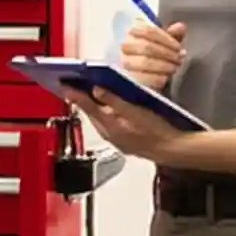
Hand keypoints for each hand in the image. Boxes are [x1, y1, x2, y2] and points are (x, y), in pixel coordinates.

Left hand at [63, 86, 184, 158]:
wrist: (172, 150)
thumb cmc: (157, 130)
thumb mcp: (137, 111)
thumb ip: (115, 100)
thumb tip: (97, 90)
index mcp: (110, 125)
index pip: (87, 107)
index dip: (75, 94)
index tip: (64, 85)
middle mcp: (109, 134)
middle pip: (90, 113)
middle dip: (81, 99)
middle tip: (72, 86)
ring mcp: (115, 139)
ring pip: (98, 120)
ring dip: (92, 107)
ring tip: (85, 94)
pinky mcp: (121, 141)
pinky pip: (106, 125)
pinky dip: (102, 115)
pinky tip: (106, 109)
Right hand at [120, 21, 186, 89]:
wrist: (143, 78)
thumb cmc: (155, 56)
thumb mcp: (164, 44)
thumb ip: (172, 35)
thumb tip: (180, 27)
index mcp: (133, 32)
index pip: (148, 31)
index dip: (166, 39)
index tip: (178, 47)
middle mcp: (124, 46)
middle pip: (147, 46)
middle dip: (167, 53)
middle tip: (179, 58)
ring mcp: (123, 63)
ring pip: (145, 62)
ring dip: (164, 65)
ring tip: (174, 68)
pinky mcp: (126, 80)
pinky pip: (143, 79)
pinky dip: (158, 78)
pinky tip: (166, 78)